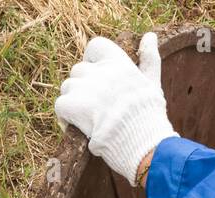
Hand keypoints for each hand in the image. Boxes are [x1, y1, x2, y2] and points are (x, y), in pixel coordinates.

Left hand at [54, 33, 176, 186]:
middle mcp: (101, 72)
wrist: (144, 145)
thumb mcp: (153, 84)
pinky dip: (66, 118)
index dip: (92, 61)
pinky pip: (60, 105)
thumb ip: (149, 58)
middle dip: (84, 87)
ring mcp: (86, 88)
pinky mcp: (74, 106)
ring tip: (90, 119)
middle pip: (79, 71)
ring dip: (75, 103)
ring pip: (68, 88)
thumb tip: (150, 36)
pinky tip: (79, 128)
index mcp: (120, 63)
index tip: (98, 77)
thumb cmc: (150, 118)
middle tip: (97, 108)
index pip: (95, 46)